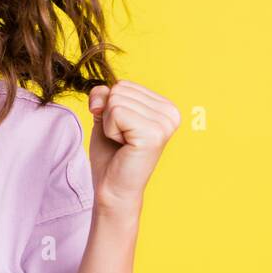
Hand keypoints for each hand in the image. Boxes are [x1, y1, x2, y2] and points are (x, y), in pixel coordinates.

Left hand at [87, 81, 180, 214]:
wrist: (112, 188)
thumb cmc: (111, 155)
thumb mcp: (105, 116)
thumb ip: (103, 95)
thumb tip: (100, 97)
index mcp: (165, 106)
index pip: (123, 84)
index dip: (111, 108)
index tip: (123, 131)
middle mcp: (171, 112)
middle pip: (119, 89)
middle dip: (109, 116)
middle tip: (121, 140)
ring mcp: (165, 123)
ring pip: (116, 100)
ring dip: (110, 125)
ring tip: (123, 144)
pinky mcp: (153, 134)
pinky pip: (116, 113)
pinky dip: (110, 131)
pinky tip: (123, 146)